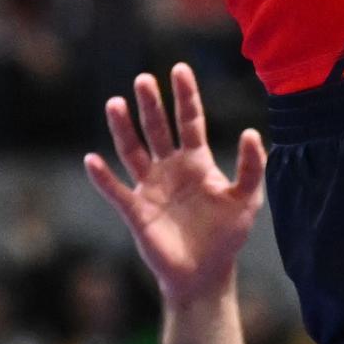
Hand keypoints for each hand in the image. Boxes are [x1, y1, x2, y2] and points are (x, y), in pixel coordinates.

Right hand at [81, 64, 267, 313]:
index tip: (179, 69)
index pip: (189, 120)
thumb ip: (251, 167)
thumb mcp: (247, 200)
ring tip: (115, 103)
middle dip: (151, 104)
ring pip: (132, 151)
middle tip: (144, 80)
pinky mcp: (135, 211)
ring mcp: (150, 187)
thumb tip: (250, 133)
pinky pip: (116, 190)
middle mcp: (170, 168)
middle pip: (157, 128)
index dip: (185, 96)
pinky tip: (92, 160)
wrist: (205, 273)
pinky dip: (103, 177)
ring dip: (123, 128)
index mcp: (197, 161)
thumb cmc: (227, 236)